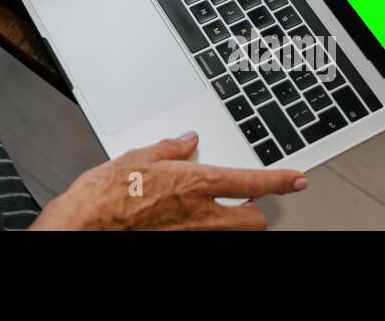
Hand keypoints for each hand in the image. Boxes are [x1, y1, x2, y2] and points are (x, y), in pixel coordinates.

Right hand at [30, 132, 307, 229]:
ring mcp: (190, 234)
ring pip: (233, 233)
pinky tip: (189, 218)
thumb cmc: (106, 194)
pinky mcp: (177, 243)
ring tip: (225, 210)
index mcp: (194, 183)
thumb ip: (169, 148)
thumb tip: (186, 140)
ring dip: (235, 221)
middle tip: (253, 199)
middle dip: (258, 209)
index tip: (298, 179)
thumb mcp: (138, 157)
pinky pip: (205, 237)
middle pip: (254, 219)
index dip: (282, 181)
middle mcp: (199, 214)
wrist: (87, 225)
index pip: (252, 182)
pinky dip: (206, 228)